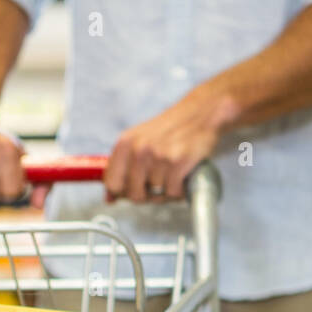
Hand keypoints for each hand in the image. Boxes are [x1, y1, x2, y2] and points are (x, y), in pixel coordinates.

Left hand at [104, 84, 232, 202]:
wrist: (202, 112)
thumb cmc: (170, 130)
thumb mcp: (139, 141)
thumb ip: (122, 168)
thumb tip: (110, 199)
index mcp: (125, 143)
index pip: (112, 184)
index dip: (122, 194)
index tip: (131, 192)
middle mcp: (139, 149)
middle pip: (134, 194)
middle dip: (147, 195)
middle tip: (158, 185)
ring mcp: (158, 155)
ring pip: (156, 194)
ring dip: (166, 192)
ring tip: (173, 175)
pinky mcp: (177, 161)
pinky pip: (172, 192)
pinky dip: (179, 190)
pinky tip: (182, 177)